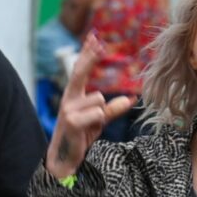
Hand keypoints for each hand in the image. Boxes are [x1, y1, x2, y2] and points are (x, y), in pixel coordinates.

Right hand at [45, 37, 132, 179]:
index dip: (87, 54)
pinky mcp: (72, 121)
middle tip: (97, 39)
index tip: (94, 38)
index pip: (80, 69)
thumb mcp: (99, 121)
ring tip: (91, 126)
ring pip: (98, 99)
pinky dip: (99, 122)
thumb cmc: (81, 137)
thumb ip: (112, 109)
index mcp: (73, 96)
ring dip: (101, 113)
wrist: (65, 158)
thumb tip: (131, 99)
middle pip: (80, 72)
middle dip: (89, 56)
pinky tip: (88, 131)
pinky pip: (98, 113)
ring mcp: (68, 109)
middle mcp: (69, 99)